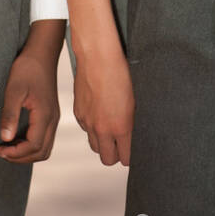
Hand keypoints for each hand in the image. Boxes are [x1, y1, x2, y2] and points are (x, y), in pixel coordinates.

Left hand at [0, 49, 60, 163]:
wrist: (41, 54)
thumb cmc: (27, 68)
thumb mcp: (14, 90)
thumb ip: (10, 114)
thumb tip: (6, 138)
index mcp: (45, 115)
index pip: (34, 146)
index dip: (16, 153)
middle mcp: (52, 119)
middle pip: (42, 152)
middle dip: (21, 157)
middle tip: (2, 151)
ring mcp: (53, 118)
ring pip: (45, 147)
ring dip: (27, 153)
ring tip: (8, 147)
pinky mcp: (50, 115)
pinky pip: (45, 138)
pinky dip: (32, 145)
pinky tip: (17, 138)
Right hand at [73, 49, 134, 166]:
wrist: (98, 56)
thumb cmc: (121, 72)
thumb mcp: (136, 100)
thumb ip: (134, 122)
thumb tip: (136, 135)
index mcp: (120, 127)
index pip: (126, 159)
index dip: (131, 155)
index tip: (134, 149)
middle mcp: (102, 129)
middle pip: (108, 159)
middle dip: (116, 154)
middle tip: (123, 143)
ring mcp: (88, 122)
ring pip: (95, 146)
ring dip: (103, 143)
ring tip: (111, 129)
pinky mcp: (78, 113)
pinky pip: (86, 130)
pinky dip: (93, 128)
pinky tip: (101, 114)